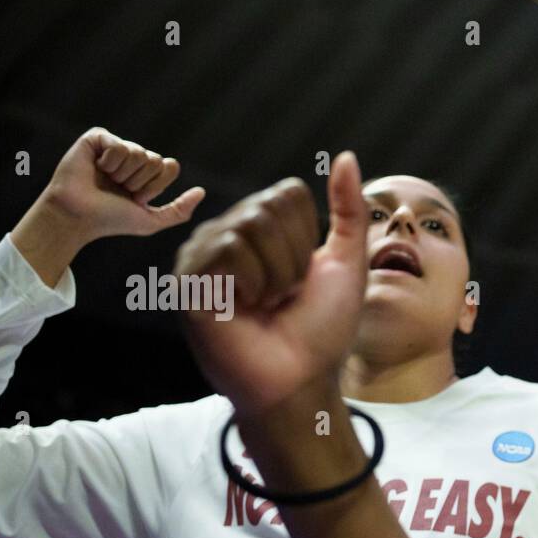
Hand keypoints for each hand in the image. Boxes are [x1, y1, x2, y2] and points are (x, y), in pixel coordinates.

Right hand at [11, 127, 205, 285]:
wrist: (78, 216)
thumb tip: (201, 191)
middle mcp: (133, 159)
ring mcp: (115, 146)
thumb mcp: (151, 221)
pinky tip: (95, 168)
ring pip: (138, 152)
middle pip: (156, 160)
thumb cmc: (111, 220)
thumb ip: (179, 210)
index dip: (155, 186)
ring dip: (123, 174)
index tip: (137, 198)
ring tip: (105, 181)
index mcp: (146, 174)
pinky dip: (109, 163)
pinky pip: (118, 145)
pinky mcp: (97, 138)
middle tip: (118, 189)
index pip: (170, 167)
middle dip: (139, 181)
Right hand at [176, 151, 367, 418]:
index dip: (308, 239)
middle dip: (293, 259)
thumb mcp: (347, 263)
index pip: (288, 194)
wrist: (300, 380)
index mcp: (261, 228)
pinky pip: (229, 250)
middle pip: (270, 207)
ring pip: (251, 225)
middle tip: (283, 297)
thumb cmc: (322, 329)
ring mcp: (203, 253)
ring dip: (276, 275)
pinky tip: (243, 309)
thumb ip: (349, 211)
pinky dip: (253, 284)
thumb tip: (347, 157)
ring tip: (265, 304)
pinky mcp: (189, 277)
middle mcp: (228, 233)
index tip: (303, 279)